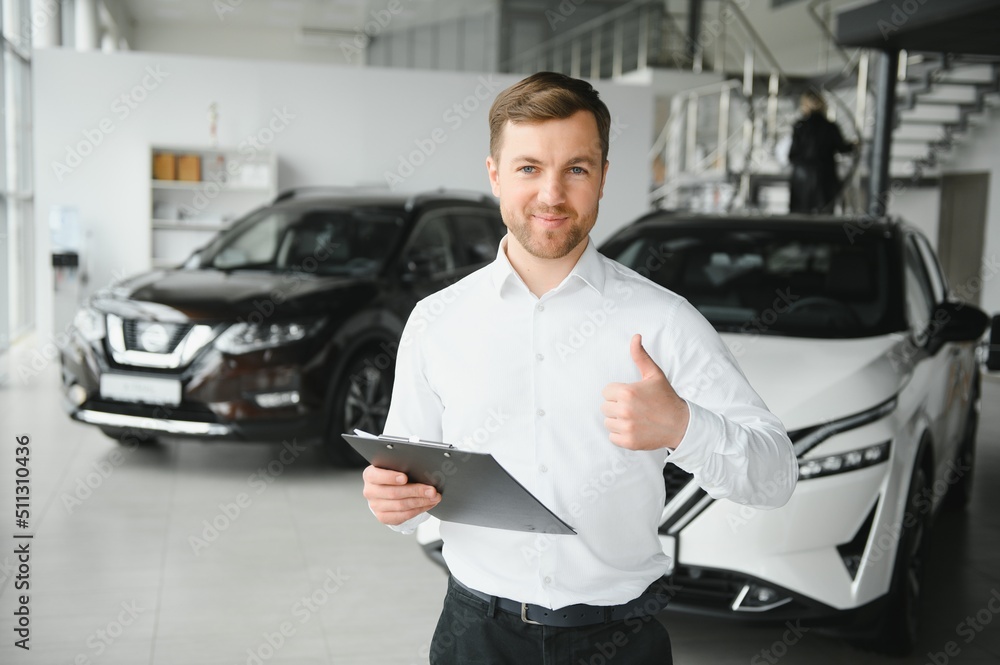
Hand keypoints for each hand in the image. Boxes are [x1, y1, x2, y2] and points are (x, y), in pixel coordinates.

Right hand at [362, 465, 440, 525]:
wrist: (386, 489)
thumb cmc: (393, 475)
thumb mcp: (394, 467)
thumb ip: (402, 467)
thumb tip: (423, 470)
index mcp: (370, 475)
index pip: (376, 476)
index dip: (391, 477)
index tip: (405, 478)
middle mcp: (370, 491)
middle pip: (394, 493)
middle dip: (416, 491)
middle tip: (431, 490)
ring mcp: (376, 506)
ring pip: (401, 506)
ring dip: (421, 502)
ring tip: (434, 497)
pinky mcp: (383, 517)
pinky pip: (403, 516)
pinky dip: (418, 510)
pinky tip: (428, 504)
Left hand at [601, 334, 689, 450]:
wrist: (680, 425)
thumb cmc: (666, 398)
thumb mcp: (654, 375)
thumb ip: (640, 356)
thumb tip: (635, 336)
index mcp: (627, 392)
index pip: (606, 392)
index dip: (617, 393)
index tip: (631, 396)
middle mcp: (625, 410)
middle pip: (605, 407)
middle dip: (616, 406)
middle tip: (634, 407)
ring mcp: (626, 427)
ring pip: (607, 422)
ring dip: (617, 421)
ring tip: (634, 418)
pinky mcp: (628, 442)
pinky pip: (612, 437)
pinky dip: (620, 435)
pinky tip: (634, 429)